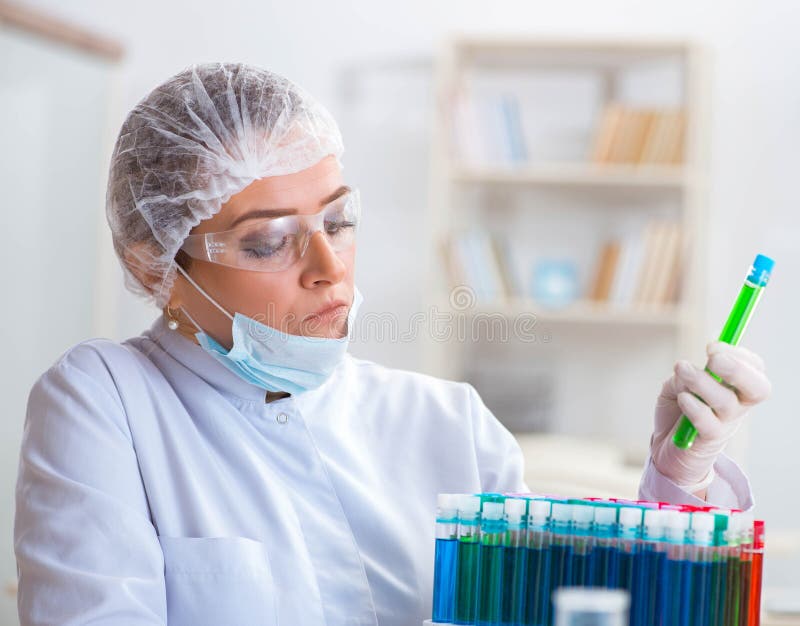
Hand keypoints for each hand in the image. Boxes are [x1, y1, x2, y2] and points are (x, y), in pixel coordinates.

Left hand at [650, 342, 770, 488]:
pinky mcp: (709, 441)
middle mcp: (738, 406)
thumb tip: (688, 369)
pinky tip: (682, 398)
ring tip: (681, 368)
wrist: (667, 447)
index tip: (711, 347)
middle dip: (737, 369)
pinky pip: (709, 424)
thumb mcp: (678, 384)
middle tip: (712, 357)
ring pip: (727, 403)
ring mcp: (726, 424)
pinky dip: (695, 407)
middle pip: (757, 388)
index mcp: (736, 387)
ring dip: (703, 382)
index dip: (738, 354)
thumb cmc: (678, 410)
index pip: (754, 368)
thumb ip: (685, 375)